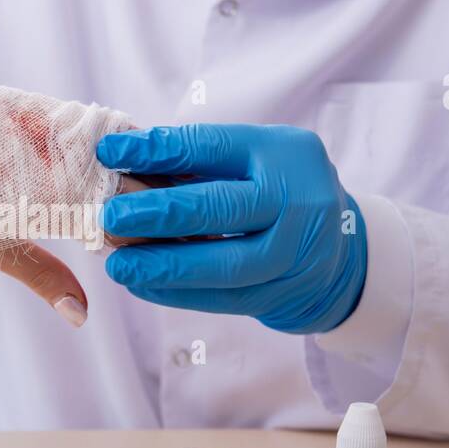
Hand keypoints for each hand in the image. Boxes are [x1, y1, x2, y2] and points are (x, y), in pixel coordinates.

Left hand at [96, 124, 366, 333]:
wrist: (339, 246)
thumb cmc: (274, 191)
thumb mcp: (251, 160)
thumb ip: (195, 160)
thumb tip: (120, 157)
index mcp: (283, 152)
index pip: (213, 147)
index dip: (158, 150)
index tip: (109, 153)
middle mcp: (298, 199)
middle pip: (220, 208)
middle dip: (159, 212)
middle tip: (110, 215)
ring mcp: (296, 252)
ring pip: (223, 264)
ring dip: (164, 265)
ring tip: (118, 264)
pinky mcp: (284, 293)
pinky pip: (223, 299)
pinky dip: (177, 294)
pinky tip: (140, 286)